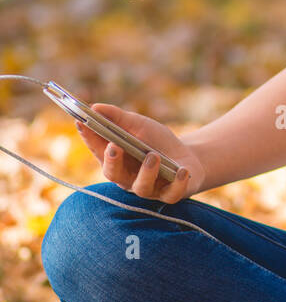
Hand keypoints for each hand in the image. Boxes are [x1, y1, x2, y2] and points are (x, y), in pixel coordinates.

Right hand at [75, 103, 205, 201]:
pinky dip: (177, 183)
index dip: (88, 137)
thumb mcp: (140, 125)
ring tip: (153, 156)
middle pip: (113, 174)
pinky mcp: (170, 194)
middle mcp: (128, 178)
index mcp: (116, 160)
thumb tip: (95, 107)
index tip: (81, 122)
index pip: (98, 149)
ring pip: (142, 187)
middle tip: (114, 146)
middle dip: (112, 161)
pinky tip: (182, 170)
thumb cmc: (158, 142)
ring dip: (146, 172)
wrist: (188, 157)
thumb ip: (118, 118)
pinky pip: (172, 194)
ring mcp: (149, 188)